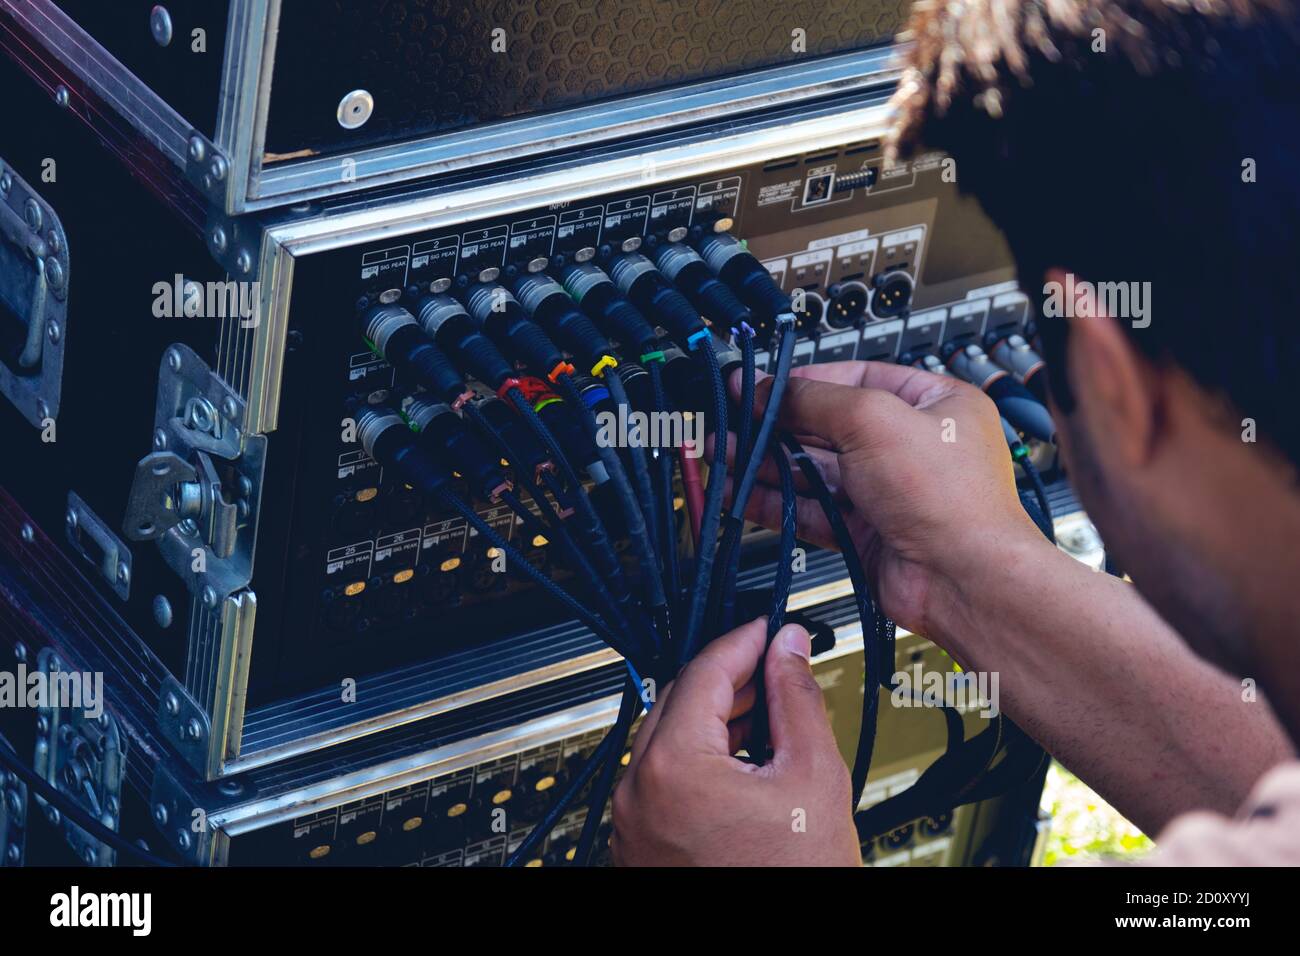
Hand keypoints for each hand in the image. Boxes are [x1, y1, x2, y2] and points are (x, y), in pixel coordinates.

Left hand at [611, 618, 861, 865]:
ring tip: (765, 715)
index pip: (705, 671)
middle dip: (728, 679)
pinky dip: (696, 758)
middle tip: (774, 667)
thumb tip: (789, 648)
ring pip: (666, 740)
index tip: (771, 630)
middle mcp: (637, 793)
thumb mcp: (812, 775)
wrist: (782, 952)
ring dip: (712, 718)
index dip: (745, 641)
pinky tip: (740, 761)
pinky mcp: (638, 846)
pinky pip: (660, 781)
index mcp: (673, 767)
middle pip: (678, 701)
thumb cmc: (795, 882)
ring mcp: (632, 824)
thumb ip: (797, 698)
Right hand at [722, 361, 1047, 639]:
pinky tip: (740, 492)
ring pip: (813, 470)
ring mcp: (887, 492)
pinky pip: (810, 509)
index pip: (854, 378)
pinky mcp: (865, 532)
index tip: (759, 384)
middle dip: (774, 424)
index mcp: (933, 403)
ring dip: (765, 462)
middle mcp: (911, 446)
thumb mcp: (873, 420)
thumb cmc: (951, 500)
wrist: (963, 580)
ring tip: (721, 453)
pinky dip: (774, 500)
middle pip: (827, 425)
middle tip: (730, 420)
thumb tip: (769, 387)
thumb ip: (813, 400)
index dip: (803, 381)